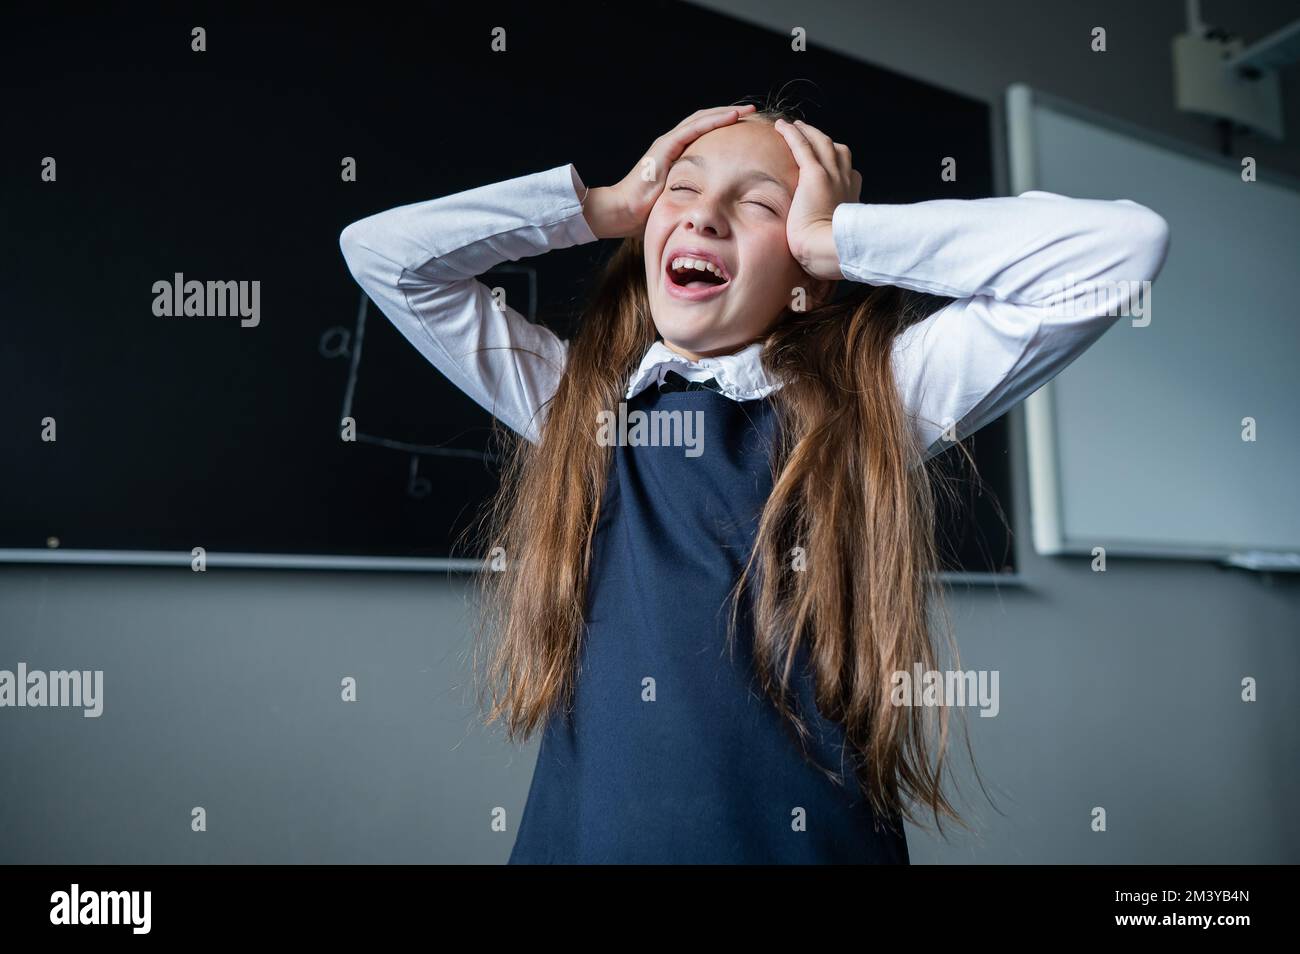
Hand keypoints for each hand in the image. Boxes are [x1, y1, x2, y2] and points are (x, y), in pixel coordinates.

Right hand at [581, 104, 758, 238]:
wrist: (621, 213)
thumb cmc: (645, 214)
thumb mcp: (676, 202)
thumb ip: (691, 198)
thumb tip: (712, 211)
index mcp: (675, 156)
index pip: (703, 134)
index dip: (723, 129)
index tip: (745, 129)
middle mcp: (671, 144)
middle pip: (704, 122)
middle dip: (728, 115)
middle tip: (752, 112)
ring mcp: (667, 143)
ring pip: (702, 120)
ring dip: (726, 113)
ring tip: (747, 110)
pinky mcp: (665, 147)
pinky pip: (694, 129)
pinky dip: (714, 120)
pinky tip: (732, 117)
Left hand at [772, 118, 861, 279]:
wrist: (830, 251)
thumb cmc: (829, 254)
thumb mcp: (833, 240)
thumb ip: (827, 234)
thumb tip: (815, 245)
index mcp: (851, 196)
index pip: (846, 172)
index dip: (835, 163)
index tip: (825, 161)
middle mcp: (846, 181)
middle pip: (836, 151)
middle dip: (822, 141)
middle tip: (808, 134)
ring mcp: (833, 175)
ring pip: (820, 143)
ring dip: (807, 132)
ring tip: (794, 126)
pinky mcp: (815, 175)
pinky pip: (802, 146)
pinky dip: (793, 133)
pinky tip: (782, 126)